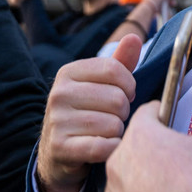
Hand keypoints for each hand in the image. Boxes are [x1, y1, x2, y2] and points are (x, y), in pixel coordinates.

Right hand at [36, 35, 142, 191]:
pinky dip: (112, 149)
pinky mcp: (60, 148)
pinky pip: (103, 147)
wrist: (57, 153)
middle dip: (124, 112)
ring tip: (107, 133)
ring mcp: (57, 121)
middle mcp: (58, 94)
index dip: (129, 85)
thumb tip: (134, 38)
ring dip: (118, 133)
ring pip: (113, 124)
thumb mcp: (99, 85)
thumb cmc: (86, 113)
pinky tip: (107, 148)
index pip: (115, 70)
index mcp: (68, 72)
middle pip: (117, 98)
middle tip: (114, 118)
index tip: (126, 95)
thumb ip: (119, 63)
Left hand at [104, 100, 191, 191]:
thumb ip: (185, 140)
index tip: (165, 118)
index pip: (145, 113)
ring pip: (125, 179)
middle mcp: (117, 160)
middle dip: (148, 152)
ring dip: (140, 181)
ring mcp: (113, 191)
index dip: (159, 114)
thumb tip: (182, 146)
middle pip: (132, 149)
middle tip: (169, 164)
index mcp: (139, 135)